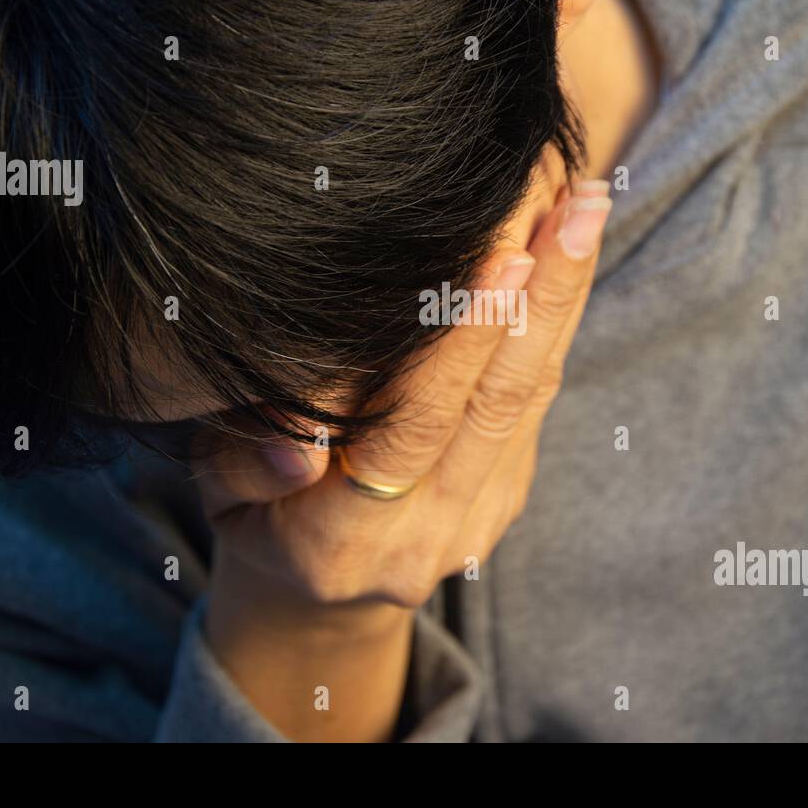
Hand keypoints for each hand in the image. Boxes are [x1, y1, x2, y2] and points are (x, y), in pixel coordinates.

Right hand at [199, 177, 612, 609]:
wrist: (320, 604)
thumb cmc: (256, 524)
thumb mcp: (220, 494)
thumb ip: (249, 465)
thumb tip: (301, 447)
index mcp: (340, 541)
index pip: (414, 423)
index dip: (461, 338)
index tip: (502, 251)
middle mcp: (424, 538)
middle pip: (497, 402)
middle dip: (543, 293)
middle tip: (579, 203)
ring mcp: (476, 521)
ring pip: (529, 397)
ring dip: (565, 296)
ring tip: (587, 207)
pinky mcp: (506, 497)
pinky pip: (535, 404)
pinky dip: (553, 323)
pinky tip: (565, 254)